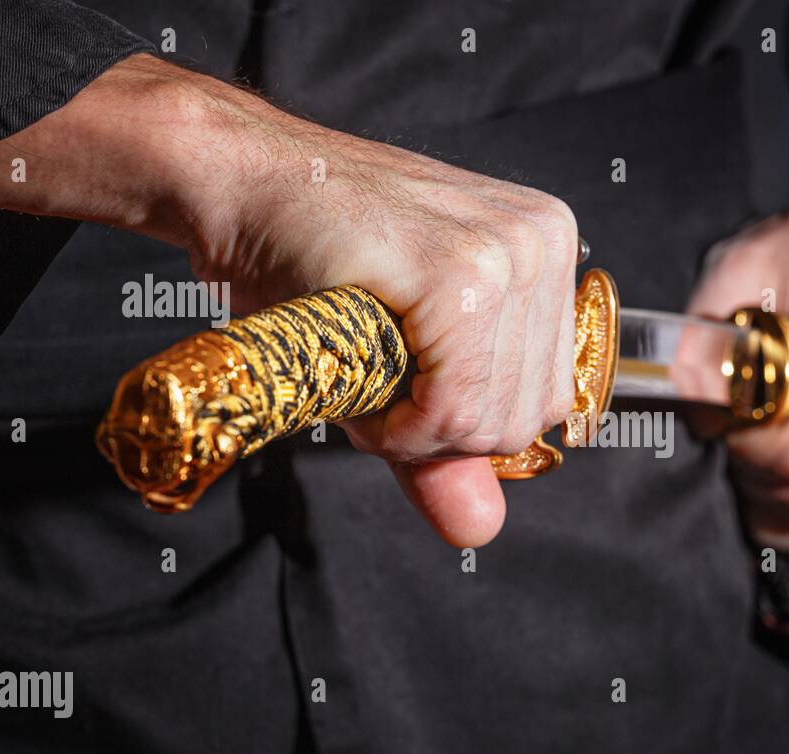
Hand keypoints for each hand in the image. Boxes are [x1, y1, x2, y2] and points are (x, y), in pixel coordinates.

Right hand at [0, 54, 577, 547]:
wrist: (241, 192)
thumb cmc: (312, 259)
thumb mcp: (398, 363)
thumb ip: (447, 446)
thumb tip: (481, 526)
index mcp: (546, 252)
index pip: (547, 399)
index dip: (468, 423)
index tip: (407, 391)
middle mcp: (545, 244)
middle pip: (529, 416)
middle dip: (443, 430)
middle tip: (375, 379)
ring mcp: (513, 254)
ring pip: (495, 419)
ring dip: (413, 426)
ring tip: (362, 365)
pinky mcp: (465, 274)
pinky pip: (454, 404)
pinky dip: (397, 420)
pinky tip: (357, 372)